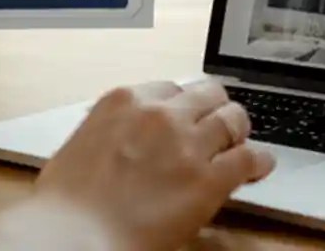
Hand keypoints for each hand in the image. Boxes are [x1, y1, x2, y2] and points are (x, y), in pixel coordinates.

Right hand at [35, 80, 275, 250]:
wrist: (72, 236)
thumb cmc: (64, 205)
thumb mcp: (79, 148)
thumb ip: (109, 133)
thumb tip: (118, 142)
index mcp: (125, 101)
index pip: (170, 88)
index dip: (182, 105)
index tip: (186, 115)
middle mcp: (161, 113)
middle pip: (207, 94)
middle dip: (213, 109)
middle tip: (217, 125)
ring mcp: (188, 143)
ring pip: (232, 120)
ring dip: (237, 131)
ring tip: (239, 143)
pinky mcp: (209, 178)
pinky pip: (249, 158)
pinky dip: (258, 161)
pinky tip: (259, 166)